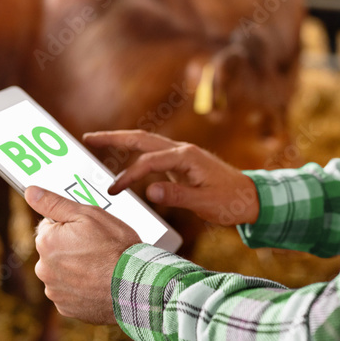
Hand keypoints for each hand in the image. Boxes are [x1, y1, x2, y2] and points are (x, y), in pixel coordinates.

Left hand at [25, 185, 140, 323]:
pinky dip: (80, 287)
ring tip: (99, 267)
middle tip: (96, 248)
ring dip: (74, 268)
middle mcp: (43, 268)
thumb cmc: (114, 247)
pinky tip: (97, 282)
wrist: (134, 285)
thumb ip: (54, 203)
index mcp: (46, 242)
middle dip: (70, 247)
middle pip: (54, 250)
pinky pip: (69, 291)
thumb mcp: (88, 214)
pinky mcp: (65, 308)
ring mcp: (54, 290)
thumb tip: (30, 191)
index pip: (49, 226)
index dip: (70, 226)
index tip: (88, 231)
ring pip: (61, 271)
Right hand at [83, 130, 260, 226]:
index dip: (128, 175)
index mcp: (187, 157)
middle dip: (114, 138)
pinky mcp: (181, 162)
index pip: (148, 163)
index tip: (112, 191)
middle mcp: (182, 150)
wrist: (251, 197)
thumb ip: (178, 195)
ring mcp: (181, 154)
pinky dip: (134, 153)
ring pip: (146, 142)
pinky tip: (123, 159)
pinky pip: (152, 153)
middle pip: (142, 139)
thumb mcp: (206, 203)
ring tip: (97, 142)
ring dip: (122, 141)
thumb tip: (149, 190)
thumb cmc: (230, 201)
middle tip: (87, 138)